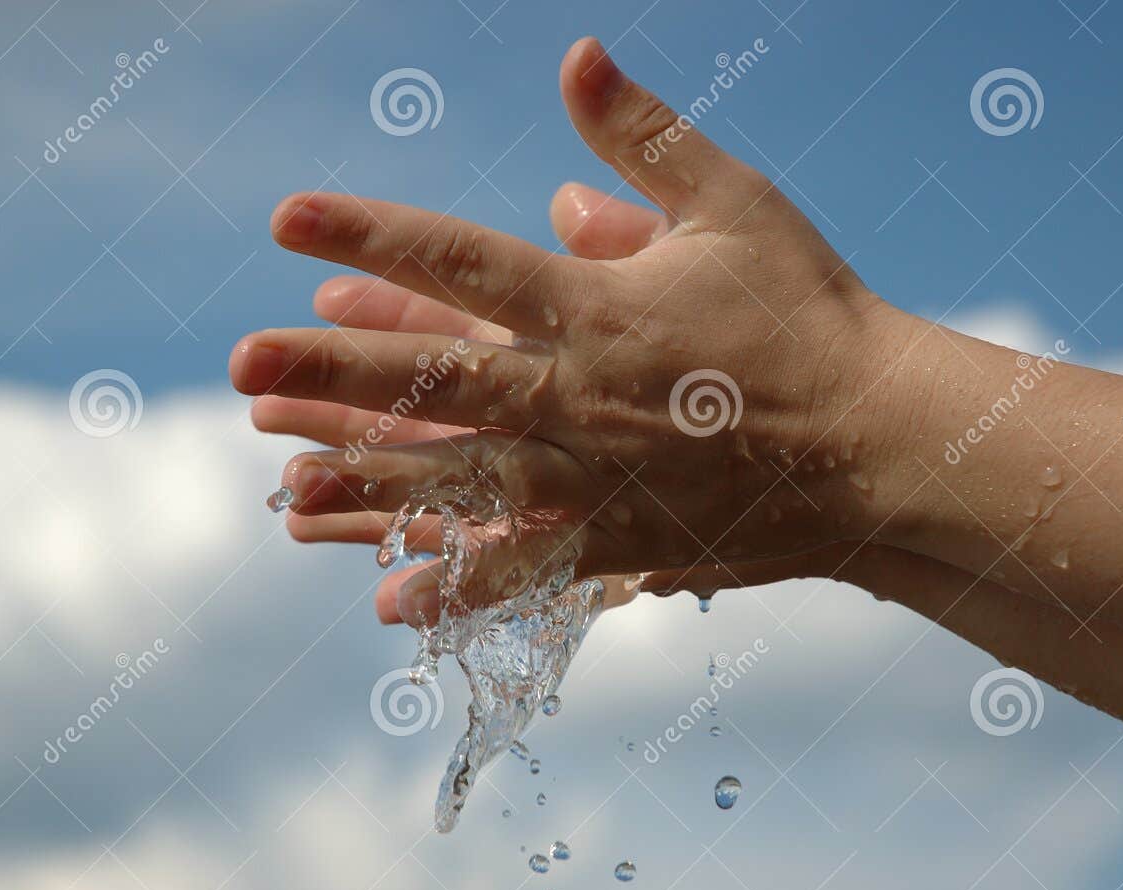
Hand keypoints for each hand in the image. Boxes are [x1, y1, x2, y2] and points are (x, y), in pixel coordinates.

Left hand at [233, 38, 912, 610]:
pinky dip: (454, 588)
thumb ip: (645, 137)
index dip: (372, 236)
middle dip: (333, 374)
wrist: (880, 446)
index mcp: (601, 305)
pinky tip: (384, 601)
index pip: (465, 263)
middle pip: (436, 384)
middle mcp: (581, 398)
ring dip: (365, 485)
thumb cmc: (812, 314)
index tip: (287, 218)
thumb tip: (574, 51)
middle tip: (241, 366)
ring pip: (459, 486)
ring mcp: (593, 481)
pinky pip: (520, 571)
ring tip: (282, 488)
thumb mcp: (737, 204)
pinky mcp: (617, 544)